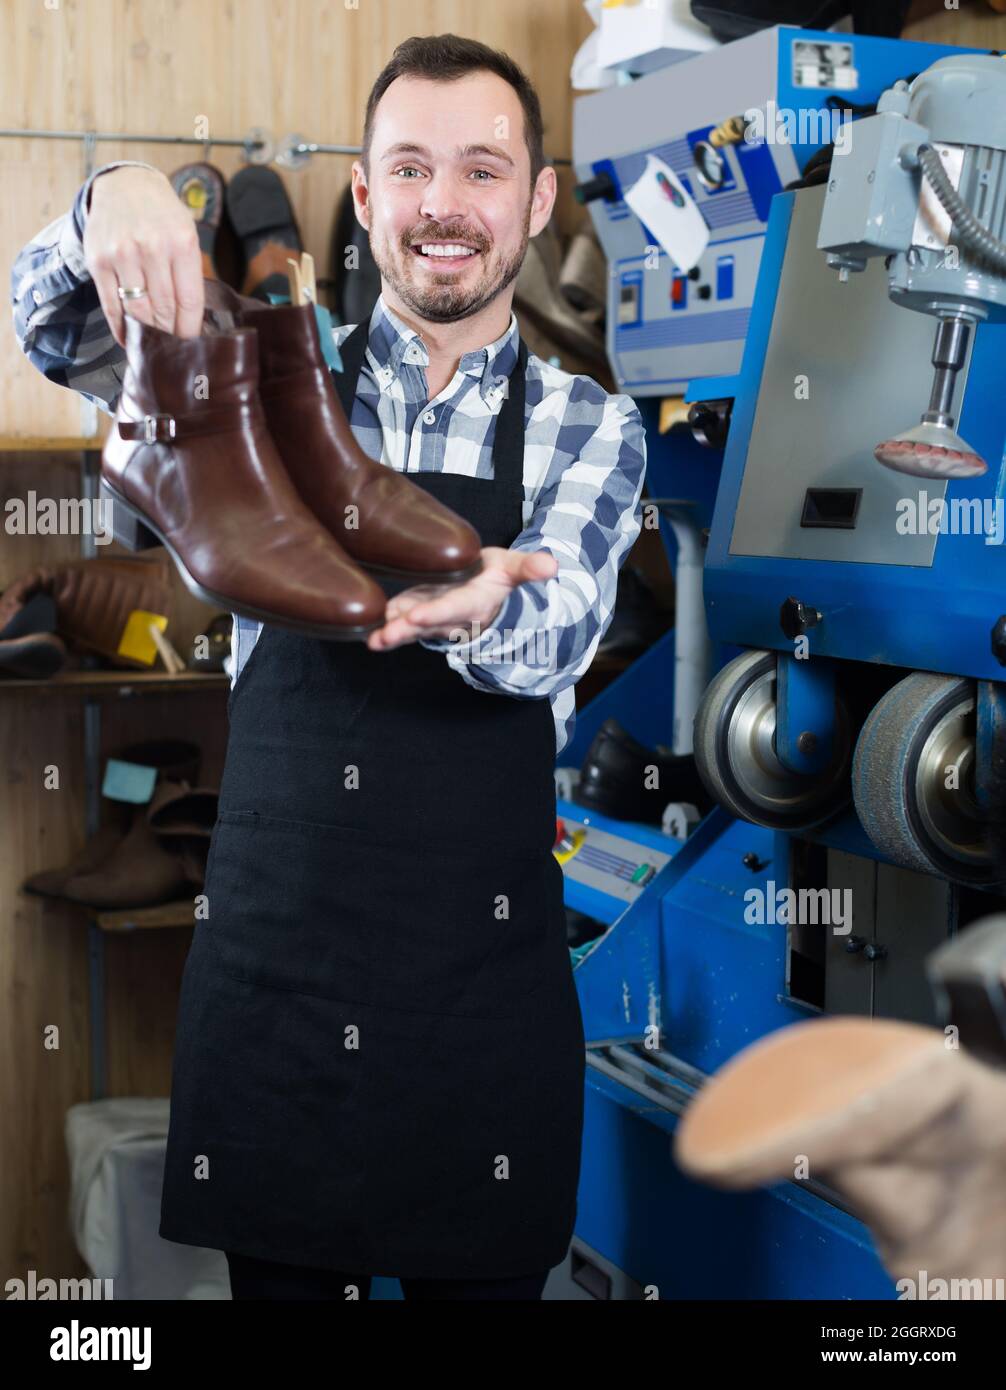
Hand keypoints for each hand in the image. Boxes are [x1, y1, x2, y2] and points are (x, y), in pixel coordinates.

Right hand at [84, 166, 203, 345]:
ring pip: (137, 311)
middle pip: (164, 310)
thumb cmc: (162, 217)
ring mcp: (122, 253)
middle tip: (172, 347)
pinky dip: (120, 327)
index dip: (189, 330)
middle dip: (169, 333)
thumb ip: (190, 274)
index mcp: (182, 242)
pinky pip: (111, 306)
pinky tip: (128, 337)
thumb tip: (192, 324)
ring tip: (152, 344)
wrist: (125, 185)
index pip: (189, 302)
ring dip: (146, 333)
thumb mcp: (186, 235)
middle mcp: (152, 247)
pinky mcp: (98, 260)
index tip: (191, 345)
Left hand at [366, 547, 557, 650]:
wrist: (487, 594)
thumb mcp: (515, 567)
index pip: (454, 608)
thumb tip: (553, 565)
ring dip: (391, 635)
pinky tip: (367, 632)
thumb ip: (530, 567)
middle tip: (384, 636)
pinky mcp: (417, 613)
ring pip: (410, 628)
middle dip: (406, 631)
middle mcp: (451, 615)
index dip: (435, 613)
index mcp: (474, 602)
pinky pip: (399, 622)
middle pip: (427, 624)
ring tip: (373, 640)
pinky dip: (384, 627)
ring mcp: (432, 616)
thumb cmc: (497, 576)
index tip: (415, 616)